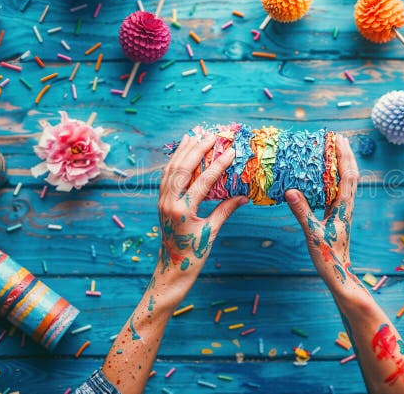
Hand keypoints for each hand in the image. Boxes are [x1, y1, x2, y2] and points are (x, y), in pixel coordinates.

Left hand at [157, 134, 246, 276]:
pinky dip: (174, 161)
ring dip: (183, 150)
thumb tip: (243, 196)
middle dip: (198, 149)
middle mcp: (169, 202)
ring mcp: (162, 201)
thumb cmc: (194, 254)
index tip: (231, 150)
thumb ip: (225, 210)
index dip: (218, 164)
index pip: (203, 181)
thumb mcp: (211, 232)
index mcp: (183, 210)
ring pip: (171, 169)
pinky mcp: (160, 202)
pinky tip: (182, 152)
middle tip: (212, 135)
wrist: (171, 269)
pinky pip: (166, 176)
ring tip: (195, 135)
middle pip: (183, 168)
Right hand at [285, 135, 361, 288]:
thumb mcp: (312, 234)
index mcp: (344, 207)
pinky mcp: (338, 216)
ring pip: (347, 182)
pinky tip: (324, 176)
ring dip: (342, 164)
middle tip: (338, 138)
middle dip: (346, 155)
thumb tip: (291, 191)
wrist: (338, 274)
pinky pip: (338, 191)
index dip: (344, 156)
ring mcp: (344, 210)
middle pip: (351, 175)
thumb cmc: (328, 256)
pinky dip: (334, 178)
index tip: (339, 139)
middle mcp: (347, 206)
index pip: (348, 176)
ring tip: (333, 151)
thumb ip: (302, 212)